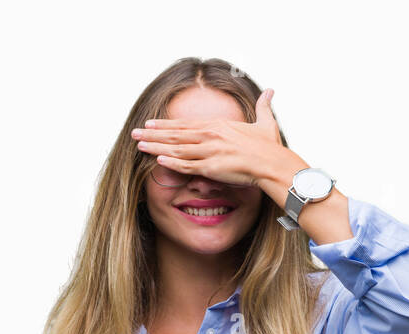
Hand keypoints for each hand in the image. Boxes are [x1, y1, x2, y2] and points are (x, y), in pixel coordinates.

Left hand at [133, 88, 289, 187]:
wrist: (274, 163)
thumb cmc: (270, 146)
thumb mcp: (266, 122)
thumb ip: (264, 105)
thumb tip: (271, 91)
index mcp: (219, 125)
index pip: (186, 123)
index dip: (166, 124)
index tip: (150, 123)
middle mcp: (210, 135)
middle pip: (175, 134)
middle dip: (153, 133)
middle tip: (134, 132)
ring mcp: (209, 151)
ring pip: (176, 149)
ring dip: (156, 147)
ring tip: (139, 145)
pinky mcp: (211, 168)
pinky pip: (187, 166)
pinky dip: (171, 164)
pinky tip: (158, 161)